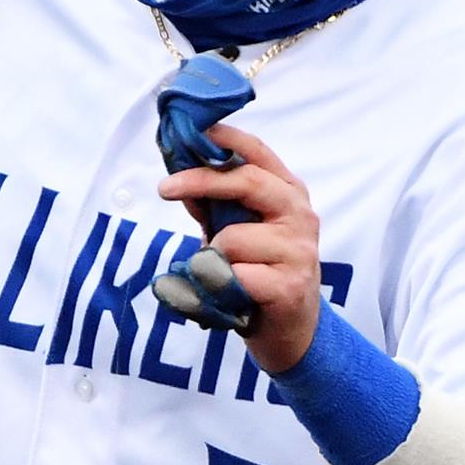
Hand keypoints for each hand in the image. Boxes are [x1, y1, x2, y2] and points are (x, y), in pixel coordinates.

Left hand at [157, 124, 322, 373]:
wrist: (293, 332)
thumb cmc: (260, 272)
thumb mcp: (238, 231)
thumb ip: (215, 206)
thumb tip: (177, 180)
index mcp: (289, 193)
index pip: (258, 152)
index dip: (224, 137)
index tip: (191, 132)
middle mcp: (300, 215)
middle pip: (247, 181)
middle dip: (200, 181)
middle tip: (164, 188)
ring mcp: (299, 251)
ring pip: (232, 237)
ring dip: (213, 257)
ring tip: (225, 274)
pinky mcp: (289, 286)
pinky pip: (233, 275)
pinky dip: (219, 285)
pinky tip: (232, 295)